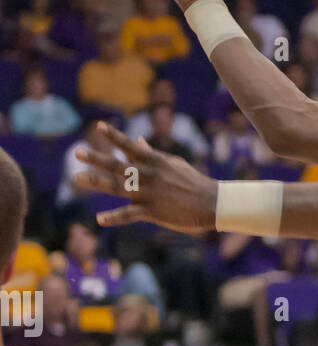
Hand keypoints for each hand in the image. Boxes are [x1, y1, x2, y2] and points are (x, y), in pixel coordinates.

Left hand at [75, 123, 216, 231]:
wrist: (212, 203)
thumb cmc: (193, 183)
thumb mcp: (172, 164)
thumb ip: (151, 154)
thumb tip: (137, 141)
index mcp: (155, 162)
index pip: (131, 146)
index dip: (115, 136)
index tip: (99, 127)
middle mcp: (149, 175)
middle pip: (118, 165)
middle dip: (97, 158)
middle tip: (77, 152)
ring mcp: (150, 193)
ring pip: (118, 187)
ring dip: (97, 182)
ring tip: (78, 178)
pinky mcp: (153, 212)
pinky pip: (130, 215)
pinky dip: (114, 217)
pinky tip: (100, 219)